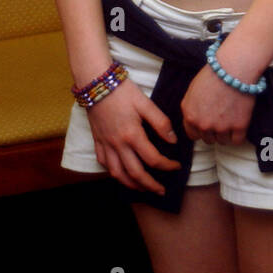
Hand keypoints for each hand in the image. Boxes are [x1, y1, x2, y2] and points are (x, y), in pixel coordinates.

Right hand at [87, 78, 180, 194]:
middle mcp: (117, 144)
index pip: (153, 159)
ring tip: (142, 188)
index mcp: (132, 135)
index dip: (167, 166)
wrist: (96, 82)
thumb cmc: (123, 91)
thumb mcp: (145, 103)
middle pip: (135, 174)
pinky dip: (113, 172)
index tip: (176, 166)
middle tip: (161, 191)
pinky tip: (121, 173)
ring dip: (131, 184)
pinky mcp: (97, 141)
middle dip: (150, 185)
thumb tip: (173, 140)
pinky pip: (103, 164)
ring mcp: (105, 144)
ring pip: (117, 174)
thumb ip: (160, 122)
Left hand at [181, 65, 254, 145]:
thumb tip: (195, 118)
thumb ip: (191, 108)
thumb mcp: (192, 90)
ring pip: (222, 141)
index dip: (200, 130)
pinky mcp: (239, 126)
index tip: (207, 125)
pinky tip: (239, 124)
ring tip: (231, 117)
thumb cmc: (214, 74)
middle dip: (213, 131)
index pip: (192, 135)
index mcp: (190, 115)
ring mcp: (221, 127)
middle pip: (208, 139)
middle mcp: (203, 124)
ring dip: (226, 132)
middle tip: (221, 118)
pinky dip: (238, 135)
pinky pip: (237, 140)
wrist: (234, 67)